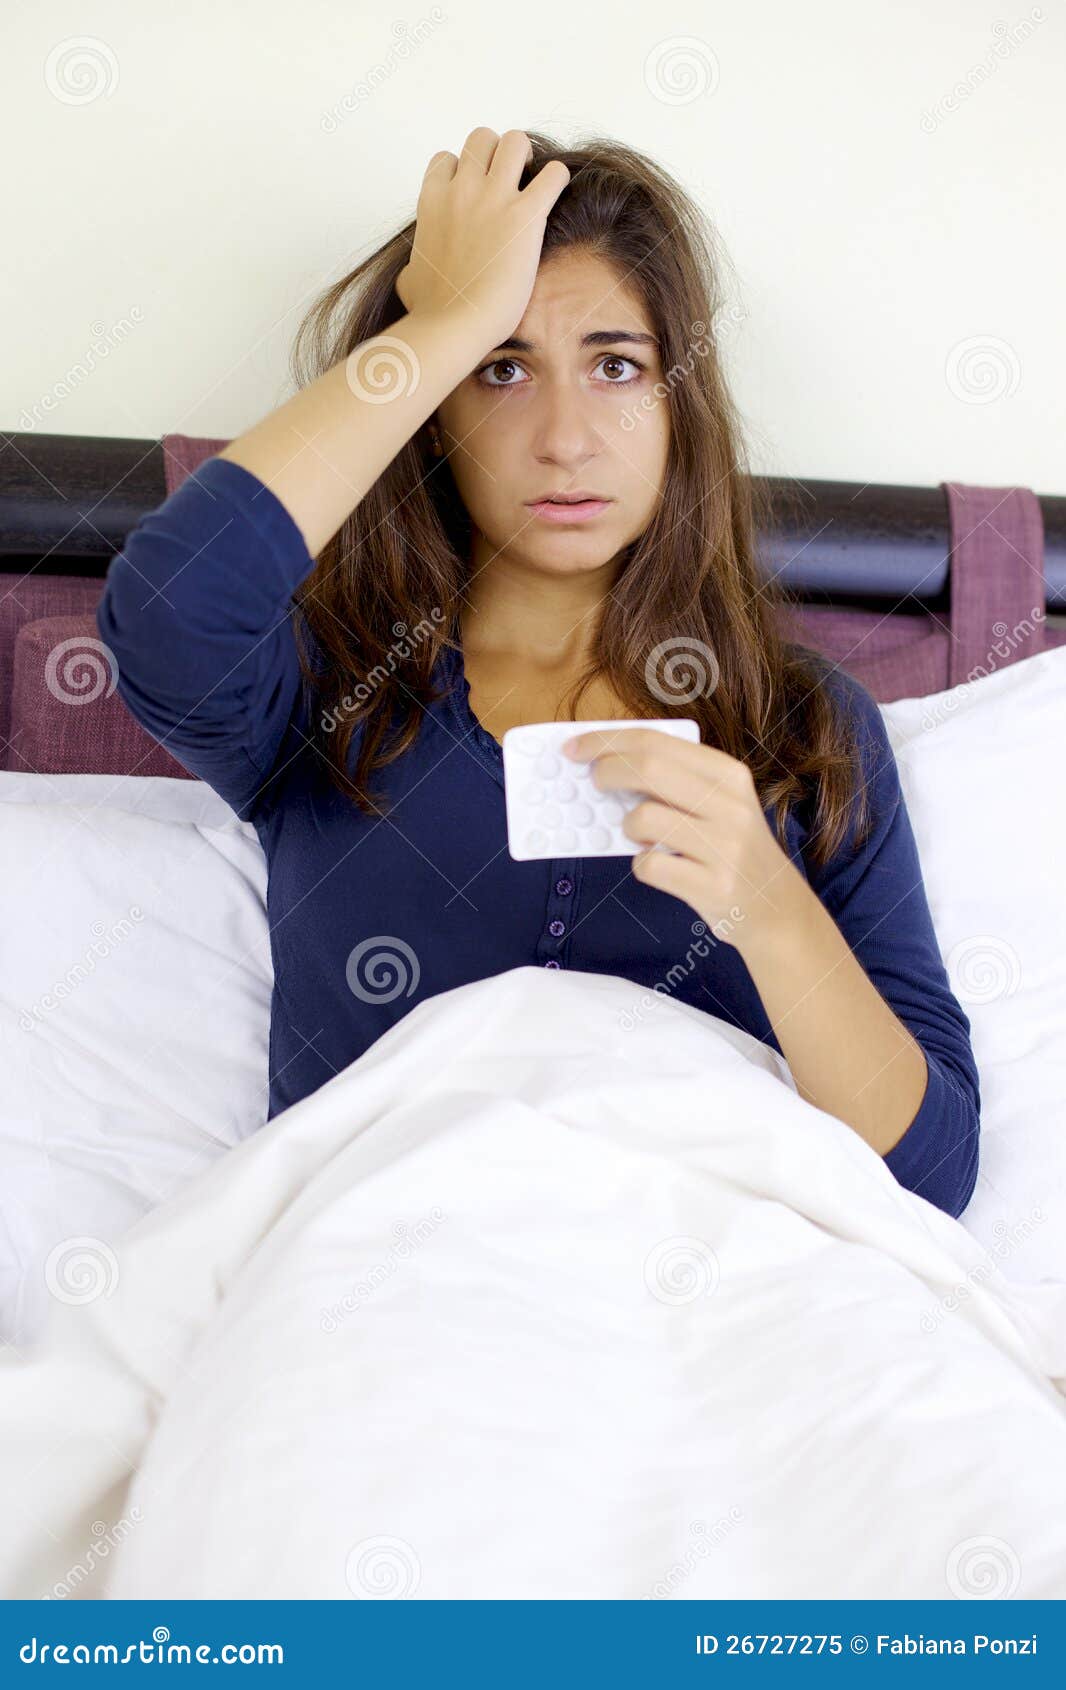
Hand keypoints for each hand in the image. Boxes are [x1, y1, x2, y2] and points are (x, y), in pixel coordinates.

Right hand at [395, 127, 569, 348]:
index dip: (465, 173)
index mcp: (432, 200)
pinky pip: (552, 174)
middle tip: (509, 183)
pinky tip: (554, 197)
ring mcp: (493, 199)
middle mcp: (461, 190)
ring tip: (532, 183)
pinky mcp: (525, 216)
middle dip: (497, 155)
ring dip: (526, 157)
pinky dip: (557, 179)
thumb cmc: (430, 311)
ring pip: (514, 141)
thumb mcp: (410, 279)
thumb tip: (413, 275)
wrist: (453, 326)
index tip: (476, 194)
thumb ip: (415, 264)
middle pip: (481, 138)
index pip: (448, 159)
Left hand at [561, 727, 804, 951]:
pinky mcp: (713, 886)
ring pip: (644, 818)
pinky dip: (642, 865)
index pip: (656, 741)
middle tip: (593, 783)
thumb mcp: (721, 802)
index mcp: (728, 774)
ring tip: (640, 835)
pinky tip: (658, 865)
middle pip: (648, 768)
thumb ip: (675, 781)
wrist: (777, 909)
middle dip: (606, 771)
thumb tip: (605, 762)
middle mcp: (730, 805)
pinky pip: (649, 866)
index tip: (574, 748)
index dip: (606, 741)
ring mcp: (724, 846)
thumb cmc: (732, 849)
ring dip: (627, 827)